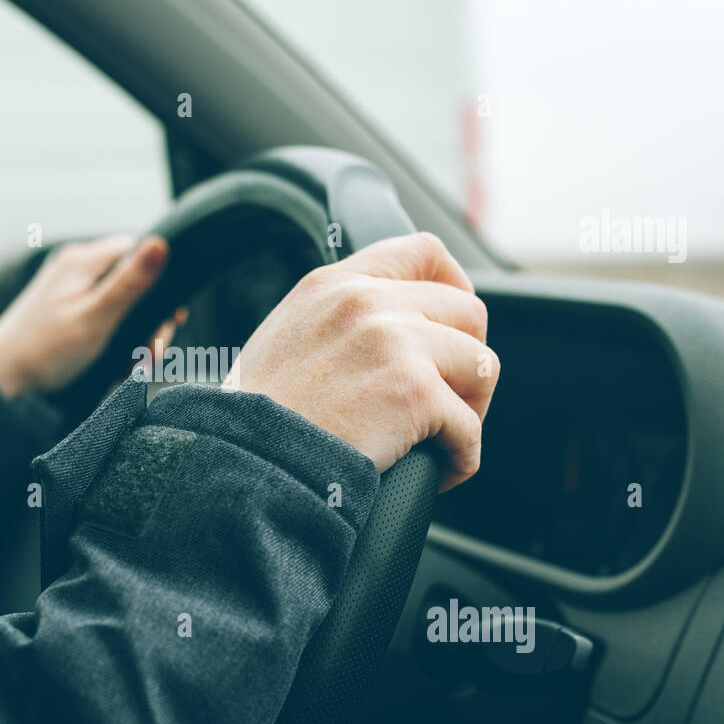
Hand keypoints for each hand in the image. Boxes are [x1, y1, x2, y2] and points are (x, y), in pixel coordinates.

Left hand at [0, 235, 172, 398]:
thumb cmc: (43, 352)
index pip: (139, 250)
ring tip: (133, 364)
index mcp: (83, 261)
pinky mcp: (67, 311)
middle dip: (149, 319)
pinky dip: (116, 339)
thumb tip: (161, 243)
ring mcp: (69, 289)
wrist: (2, 381)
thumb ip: (130, 282)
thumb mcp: (96, 317)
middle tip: (150, 353)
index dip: (161, 282)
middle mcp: (75, 269)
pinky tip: (118, 362)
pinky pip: (104, 317)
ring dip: (135, 334)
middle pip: (133, 281)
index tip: (170, 317)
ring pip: (122, 303)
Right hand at [221, 233, 497, 490]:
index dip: (455, 287)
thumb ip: (336, 321)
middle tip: (450, 398)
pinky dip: (462, 456)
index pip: (424, 251)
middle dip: (468, 359)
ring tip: (445, 437)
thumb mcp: (285, 338)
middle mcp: (366, 303)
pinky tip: (441, 471)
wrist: (242, 461)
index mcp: (334, 284)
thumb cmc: (254, 418)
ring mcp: (395, 343)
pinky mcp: (414, 394)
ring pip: (481, 365)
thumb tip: (388, 336)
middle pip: (468, 312)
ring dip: (470, 407)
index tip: (456, 324)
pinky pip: (469, 428)